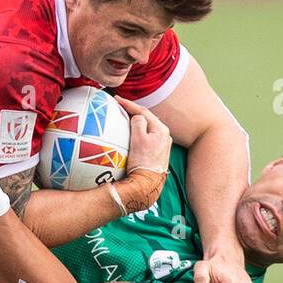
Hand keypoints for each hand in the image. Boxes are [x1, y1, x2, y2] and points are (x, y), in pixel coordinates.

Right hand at [112, 95, 170, 211]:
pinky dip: (138, 133)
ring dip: (136, 122)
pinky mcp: (157, 155)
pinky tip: (130, 135)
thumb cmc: (142, 161)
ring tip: (124, 118)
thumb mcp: (138, 138)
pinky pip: (147, 138)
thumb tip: (136, 116)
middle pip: (147, 119)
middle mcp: (165, 136)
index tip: (117, 99)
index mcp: (161, 130)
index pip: (143, 112)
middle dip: (134, 111)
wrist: (147, 184)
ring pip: (147, 129)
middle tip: (120, 106)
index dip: (129, 104)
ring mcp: (162, 146)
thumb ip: (137, 122)